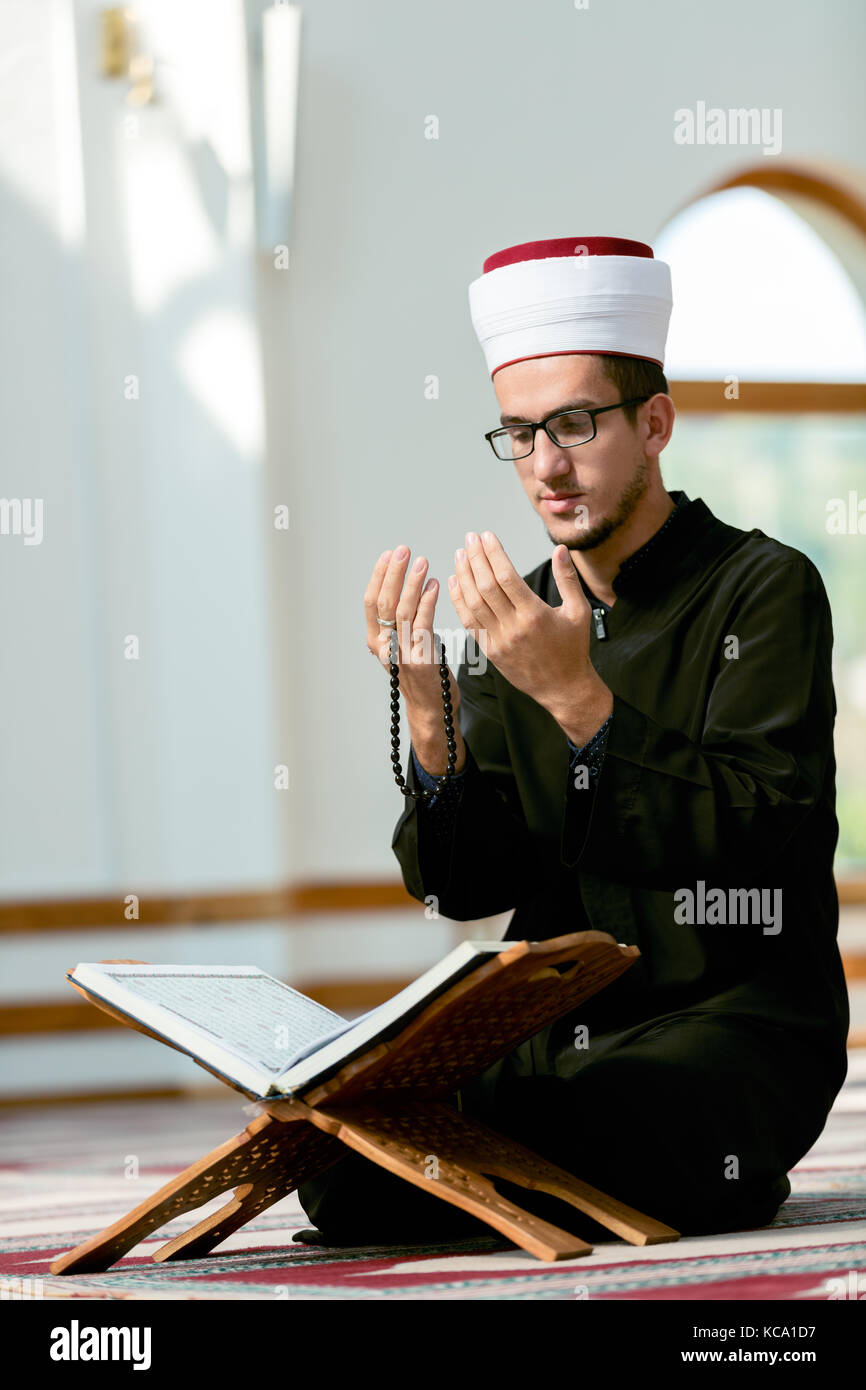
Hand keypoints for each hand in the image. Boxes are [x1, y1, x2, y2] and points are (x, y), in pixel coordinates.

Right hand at [363, 546, 460, 719]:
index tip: (389, 555)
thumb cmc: (420, 675)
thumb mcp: (402, 647)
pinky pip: (423, 626)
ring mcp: (401, 654)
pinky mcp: (420, 661)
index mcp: (376, 641)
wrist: (430, 709)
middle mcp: (384, 647)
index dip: (378, 577)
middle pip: (384, 602)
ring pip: (402, 612)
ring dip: (412, 584)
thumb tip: (405, 591)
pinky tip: (435, 586)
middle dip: (394, 573)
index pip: (371, 602)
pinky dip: (428, 603)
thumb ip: (399, 625)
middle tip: (404, 551)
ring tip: (422, 563)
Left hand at [448, 531, 605, 722]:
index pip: (507, 577)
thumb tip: (561, 549)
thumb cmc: (574, 648)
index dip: (493, 554)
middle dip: (476, 559)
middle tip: (470, 538)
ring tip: (460, 554)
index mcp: (535, 615)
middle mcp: (513, 627)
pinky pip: (469, 623)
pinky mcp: (490, 652)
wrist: (563, 689)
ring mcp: (499, 641)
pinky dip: (459, 601)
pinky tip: (455, 582)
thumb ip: (568, 579)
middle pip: (486, 587)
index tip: (486, 535)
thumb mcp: (578, 612)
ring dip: (464, 576)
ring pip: (473, 604)